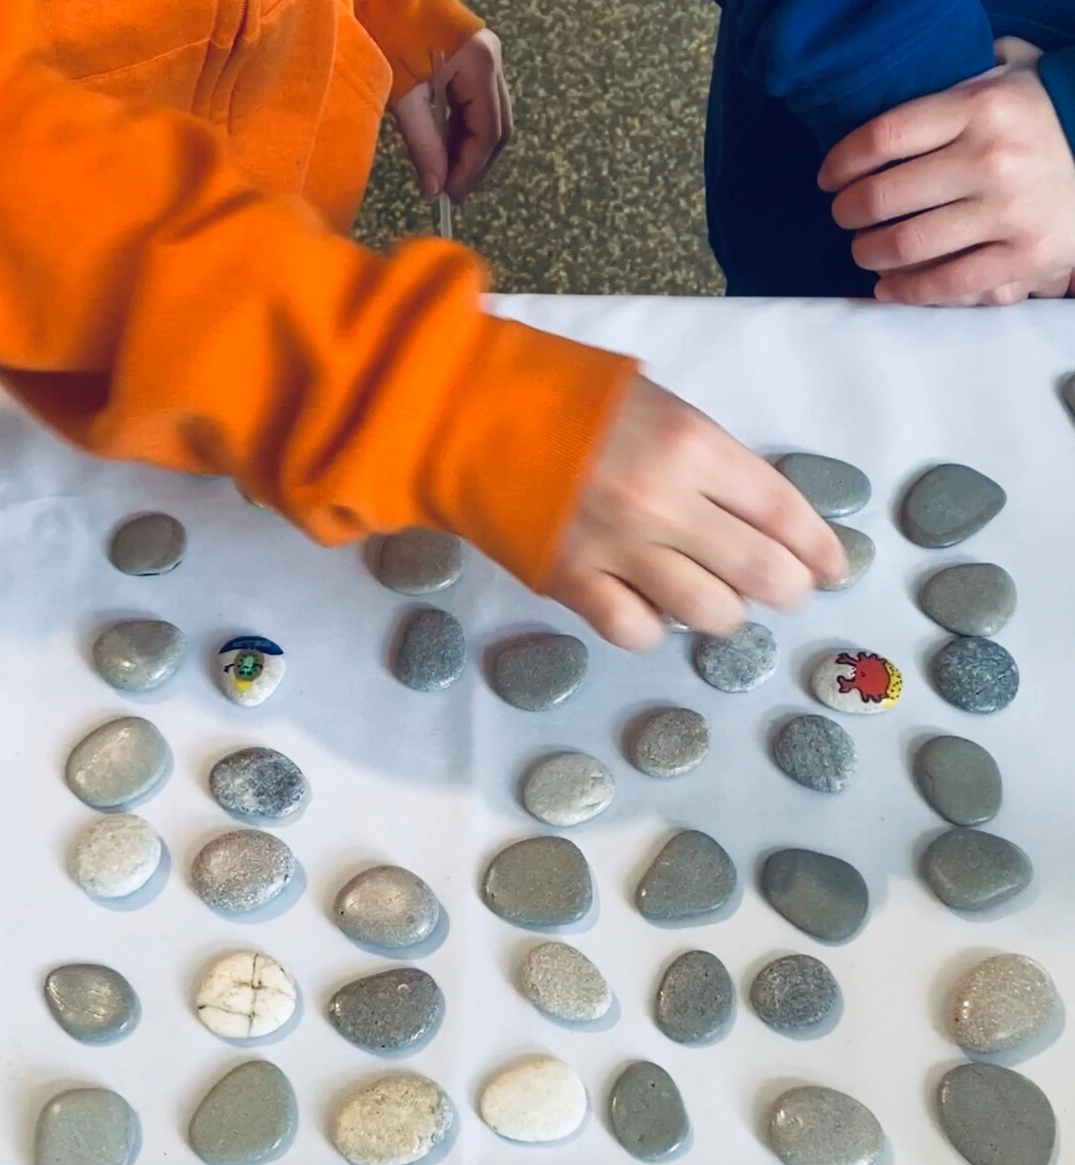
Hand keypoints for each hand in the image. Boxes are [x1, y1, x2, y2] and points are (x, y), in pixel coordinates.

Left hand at [391, 30, 512, 203]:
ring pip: (488, 118)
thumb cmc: (385, 29)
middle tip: (450, 192)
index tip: (450, 196)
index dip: (470, 169)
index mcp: (480, 62)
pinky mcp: (468, 60)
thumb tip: (435, 189)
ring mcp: (482, 58)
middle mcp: (490, 58)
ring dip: (467, 150)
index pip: (488, 131)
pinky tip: (442, 150)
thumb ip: (423, 144)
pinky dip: (460, 132)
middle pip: (496, 127)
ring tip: (443, 174)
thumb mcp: (403, 94)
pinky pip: (474, 105)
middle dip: (474, 164)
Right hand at [543, 377, 847, 649]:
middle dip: (789, 589)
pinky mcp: (570, 582)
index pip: (782, 510)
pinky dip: (656, 625)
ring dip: (727, 612)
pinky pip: (636, 631)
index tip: (834, 567)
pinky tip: (654, 608)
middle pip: (761, 573)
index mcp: (690, 443)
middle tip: (787, 590)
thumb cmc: (565, 397)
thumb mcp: (655, 404)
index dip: (819, 548)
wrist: (465, 411)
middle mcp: (663, 501)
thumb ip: (709, 461)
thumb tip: (758, 518)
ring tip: (719, 599)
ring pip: (708, 613)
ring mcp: (615, 548)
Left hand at [819, 39, 1074, 305]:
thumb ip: (949, 90)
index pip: (883, 137)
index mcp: (981, 107)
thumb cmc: (1038, 124)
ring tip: (865, 250)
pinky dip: (905, 290)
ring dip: (869, 254)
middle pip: (882, 198)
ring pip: (904, 246)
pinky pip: (944, 284)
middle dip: (847, 213)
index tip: (828, 178)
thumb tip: (886, 99)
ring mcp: (1007, 212)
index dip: (841, 162)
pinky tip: (887, 286)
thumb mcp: (1003, 82)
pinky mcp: (1021, 258)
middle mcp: (991, 159)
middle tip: (844, 217)